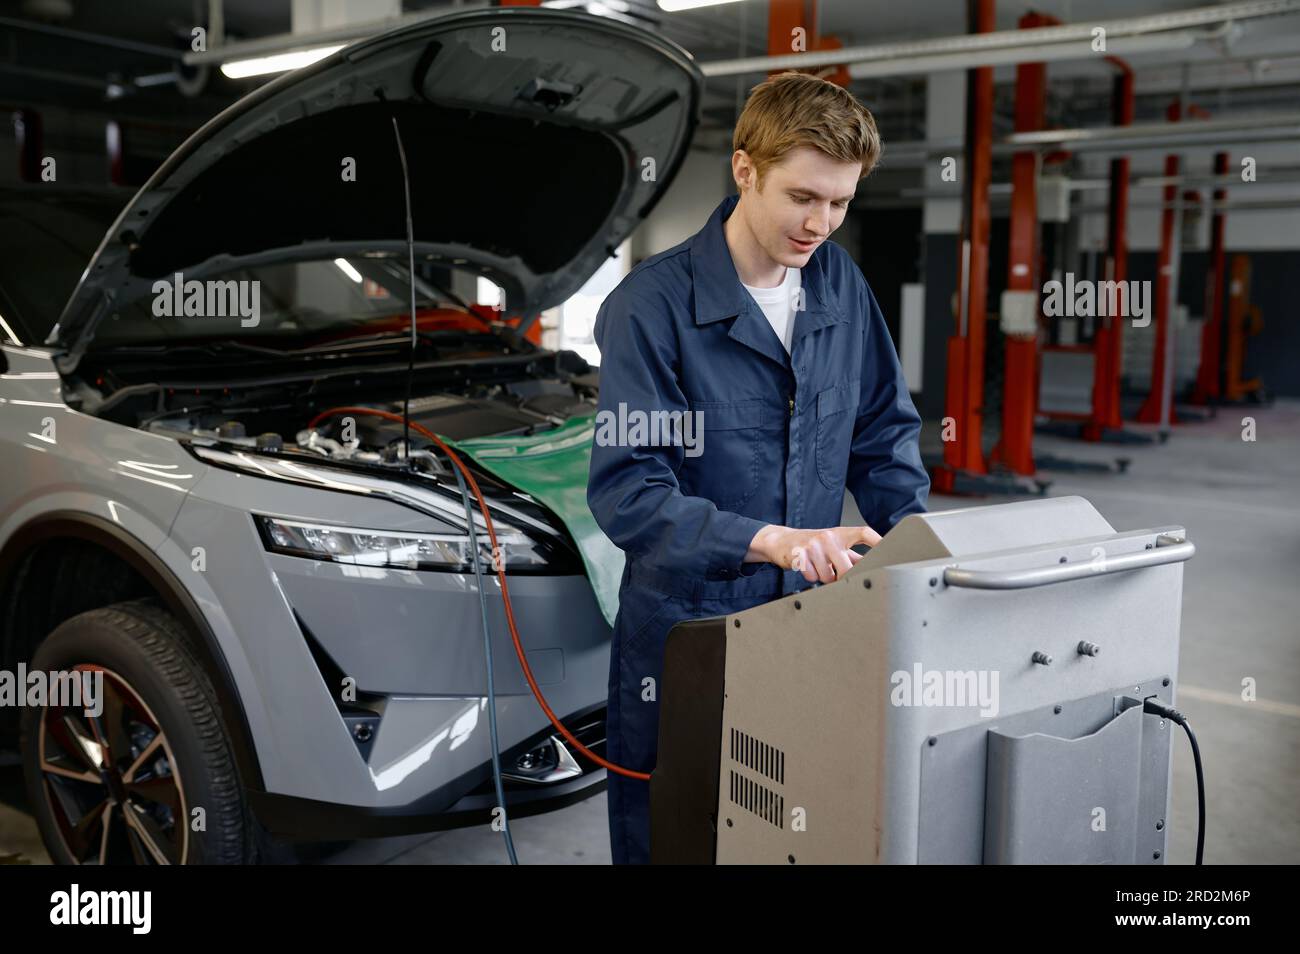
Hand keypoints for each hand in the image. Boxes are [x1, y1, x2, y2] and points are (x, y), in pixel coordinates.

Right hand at [746, 524, 881, 583]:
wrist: (783, 541)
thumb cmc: (814, 544)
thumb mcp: (834, 545)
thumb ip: (853, 556)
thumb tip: (876, 565)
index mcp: (841, 533)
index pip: (863, 533)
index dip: (878, 541)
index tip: (890, 550)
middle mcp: (828, 536)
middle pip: (847, 567)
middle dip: (843, 577)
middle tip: (837, 575)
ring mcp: (813, 545)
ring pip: (828, 576)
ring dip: (824, 578)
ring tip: (819, 568)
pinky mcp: (799, 554)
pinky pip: (812, 577)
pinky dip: (811, 577)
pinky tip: (808, 568)